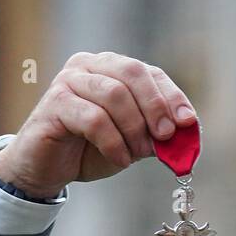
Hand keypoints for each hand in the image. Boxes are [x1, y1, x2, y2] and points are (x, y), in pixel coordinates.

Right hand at [0, 51, 196, 199]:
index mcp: (111, 67)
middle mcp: (89, 65)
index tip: (188, 122)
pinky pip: (94, 119)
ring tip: (137, 154)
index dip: (171, 96)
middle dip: (155, 107)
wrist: (48, 169)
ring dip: (134, 129)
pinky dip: (114, 143)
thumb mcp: (132, 140)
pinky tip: (120, 159)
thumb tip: (187, 131)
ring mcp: (68, 80)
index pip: (149, 72)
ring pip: (114, 94)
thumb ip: (156, 133)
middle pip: (132, 73)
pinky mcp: (55, 103)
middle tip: (165, 136)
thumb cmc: (91, 149)